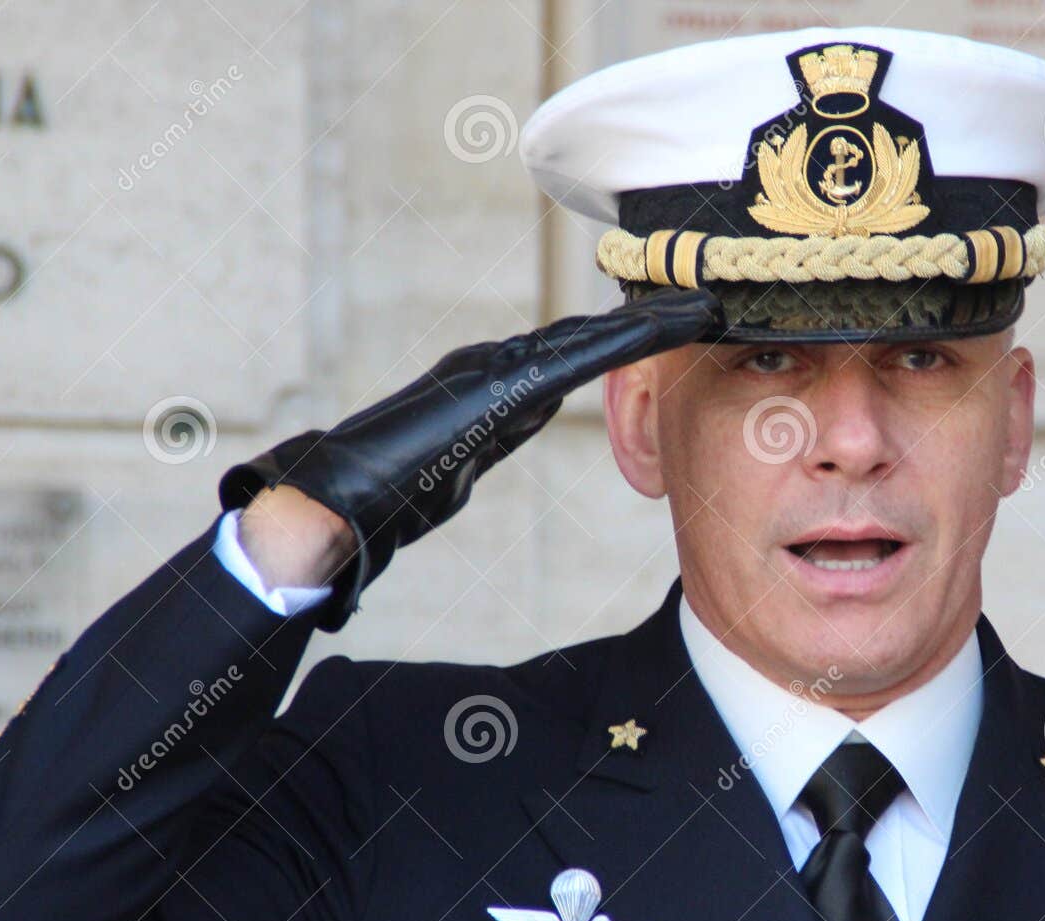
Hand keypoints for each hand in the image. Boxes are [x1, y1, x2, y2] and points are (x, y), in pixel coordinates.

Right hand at [220, 287, 720, 628]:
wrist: (340, 500)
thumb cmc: (389, 495)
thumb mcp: (460, 465)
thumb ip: (491, 435)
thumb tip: (515, 421)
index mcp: (493, 387)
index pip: (573, 357)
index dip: (624, 338)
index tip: (675, 326)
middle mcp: (496, 365)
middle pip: (588, 338)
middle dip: (646, 318)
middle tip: (704, 297)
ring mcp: (495, 370)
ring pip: (586, 339)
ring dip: (645, 322)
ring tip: (699, 302)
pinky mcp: (495, 388)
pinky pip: (574, 360)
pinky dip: (621, 342)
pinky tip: (662, 329)